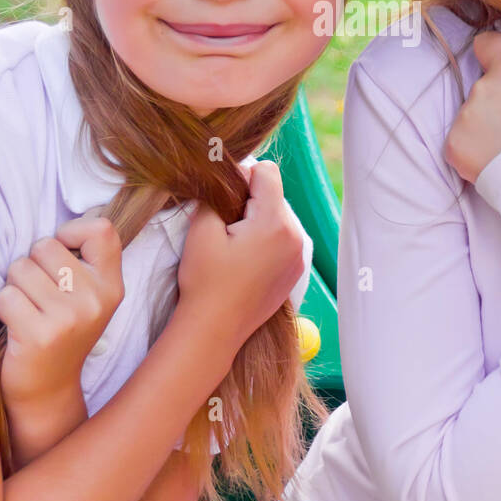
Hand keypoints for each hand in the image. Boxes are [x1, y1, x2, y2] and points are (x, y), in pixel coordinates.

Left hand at [0, 211, 124, 410]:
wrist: (49, 389)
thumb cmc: (62, 331)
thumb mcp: (89, 296)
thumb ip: (86, 261)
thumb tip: (76, 218)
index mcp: (112, 286)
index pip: (102, 230)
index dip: (72, 232)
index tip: (64, 253)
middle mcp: (96, 300)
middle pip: (45, 246)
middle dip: (32, 264)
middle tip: (40, 293)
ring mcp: (69, 318)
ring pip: (21, 269)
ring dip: (15, 286)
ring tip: (28, 309)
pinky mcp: (39, 335)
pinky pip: (6, 296)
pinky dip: (3, 307)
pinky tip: (17, 325)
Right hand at [174, 161, 305, 354]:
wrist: (215, 329)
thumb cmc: (205, 280)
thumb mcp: (202, 229)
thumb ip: (216, 195)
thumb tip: (226, 179)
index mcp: (275, 222)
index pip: (267, 172)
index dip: (242, 177)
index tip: (225, 201)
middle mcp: (295, 236)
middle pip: (275, 194)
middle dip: (251, 201)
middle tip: (226, 228)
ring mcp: (298, 256)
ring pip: (279, 215)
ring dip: (259, 220)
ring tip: (235, 246)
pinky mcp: (295, 271)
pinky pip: (284, 238)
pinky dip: (267, 239)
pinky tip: (245, 260)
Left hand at [444, 31, 500, 184]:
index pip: (488, 45)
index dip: (492, 56)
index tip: (498, 70)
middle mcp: (482, 86)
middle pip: (484, 92)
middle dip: (497, 109)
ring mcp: (465, 116)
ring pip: (471, 121)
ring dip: (485, 133)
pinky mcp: (454, 146)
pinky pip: (460, 147)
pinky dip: (473, 157)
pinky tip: (496, 166)